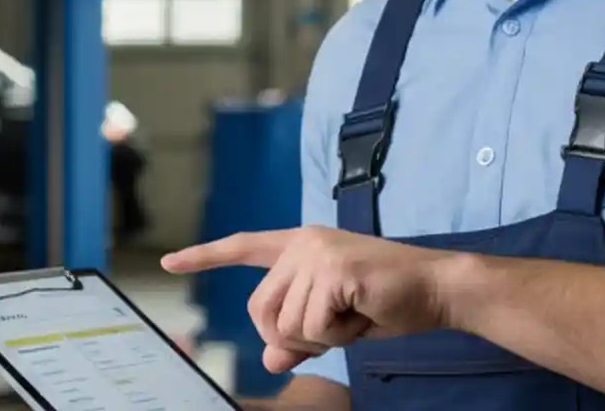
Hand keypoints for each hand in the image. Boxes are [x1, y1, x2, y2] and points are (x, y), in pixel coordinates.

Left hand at [161, 226, 463, 373]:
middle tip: (334, 328)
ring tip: (353, 316)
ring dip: (321, 337)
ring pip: (286, 324)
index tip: (168, 263)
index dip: (204, 257)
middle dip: (292, 336)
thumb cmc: (386, 302)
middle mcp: (302, 243)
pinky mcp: (332, 269)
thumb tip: (268, 360)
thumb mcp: (335, 323)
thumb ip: (298, 337)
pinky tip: (361, 313)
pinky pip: (312, 326)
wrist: (436, 288)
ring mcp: (316, 253)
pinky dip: (337, 335)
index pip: (243, 246)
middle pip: (260, 310)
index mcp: (300, 246)